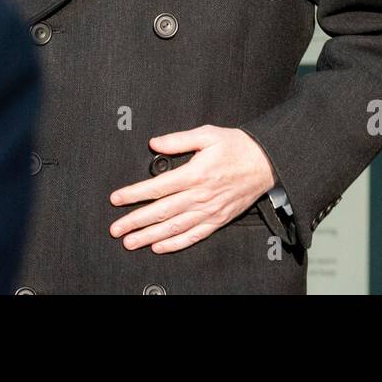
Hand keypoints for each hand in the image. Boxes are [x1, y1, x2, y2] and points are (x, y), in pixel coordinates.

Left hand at [108, 125, 276, 252]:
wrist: (266, 163)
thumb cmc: (236, 146)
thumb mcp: (208, 134)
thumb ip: (179, 140)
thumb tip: (154, 143)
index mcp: (195, 174)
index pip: (157, 188)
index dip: (134, 194)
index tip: (116, 199)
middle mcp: (200, 196)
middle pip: (161, 212)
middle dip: (135, 222)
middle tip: (116, 230)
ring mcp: (209, 211)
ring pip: (174, 228)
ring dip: (150, 236)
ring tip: (131, 242)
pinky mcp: (218, 220)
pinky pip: (193, 236)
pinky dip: (175, 243)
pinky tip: (159, 247)